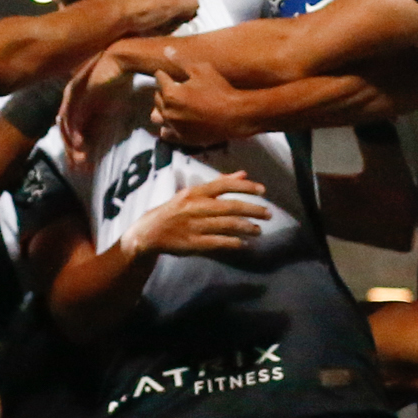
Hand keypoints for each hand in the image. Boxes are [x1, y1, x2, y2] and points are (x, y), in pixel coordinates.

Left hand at [60, 49, 141, 161]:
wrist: (124, 59)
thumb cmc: (120, 80)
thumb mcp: (111, 107)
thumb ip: (105, 124)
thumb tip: (104, 143)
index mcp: (78, 104)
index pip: (73, 131)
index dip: (76, 150)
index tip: (84, 167)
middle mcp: (72, 100)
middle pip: (66, 131)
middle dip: (71, 152)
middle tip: (78, 169)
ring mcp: (72, 96)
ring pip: (67, 126)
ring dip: (72, 145)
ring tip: (80, 160)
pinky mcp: (77, 92)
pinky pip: (73, 116)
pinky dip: (76, 132)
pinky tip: (81, 145)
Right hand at [121, 172, 268, 258]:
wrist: (149, 232)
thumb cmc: (175, 210)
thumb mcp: (193, 194)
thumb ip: (218, 184)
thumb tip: (243, 174)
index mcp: (195, 192)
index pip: (224, 185)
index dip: (245, 187)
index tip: (263, 190)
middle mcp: (196, 207)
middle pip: (230, 207)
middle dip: (253, 210)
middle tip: (268, 213)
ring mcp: (194, 226)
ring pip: (227, 225)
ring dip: (247, 228)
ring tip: (259, 230)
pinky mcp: (194, 244)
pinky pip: (219, 242)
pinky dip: (233, 243)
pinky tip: (244, 243)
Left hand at [149, 53, 246, 146]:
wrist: (236, 115)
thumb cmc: (221, 90)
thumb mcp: (202, 69)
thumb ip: (181, 60)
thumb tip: (166, 50)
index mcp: (171, 93)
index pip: (159, 78)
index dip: (165, 74)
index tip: (169, 73)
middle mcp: (169, 112)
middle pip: (157, 97)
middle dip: (163, 90)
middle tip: (174, 87)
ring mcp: (174, 127)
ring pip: (157, 116)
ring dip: (162, 109)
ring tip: (172, 104)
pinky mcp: (182, 138)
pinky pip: (165, 133)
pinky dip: (167, 126)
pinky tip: (175, 121)